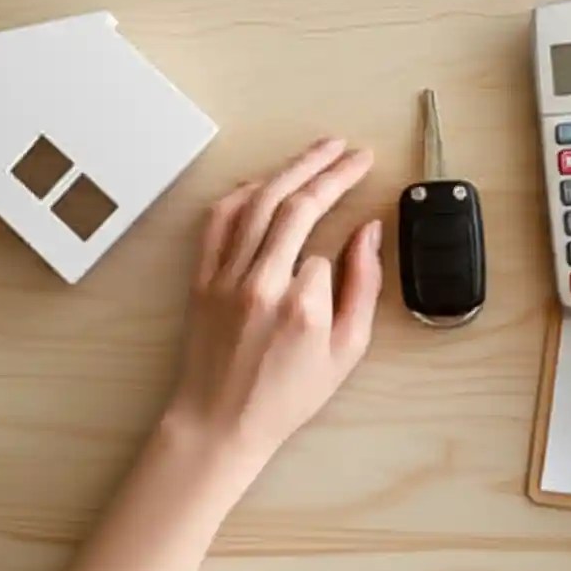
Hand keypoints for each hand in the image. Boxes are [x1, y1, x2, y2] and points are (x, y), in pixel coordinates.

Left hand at [164, 137, 382, 474]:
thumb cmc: (285, 395)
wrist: (219, 421)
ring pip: (259, 203)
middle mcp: (261, 284)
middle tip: (354, 153)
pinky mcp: (202, 277)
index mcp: (303, 307)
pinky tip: (268, 180)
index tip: (359, 236)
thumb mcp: (347, 353)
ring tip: (322, 149)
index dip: (345, 245)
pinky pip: (220, 220)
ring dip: (292, 168)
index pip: (329, 249)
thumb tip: (369, 233)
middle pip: (297, 206)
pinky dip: (244, 192)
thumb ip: (364, 288)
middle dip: (330, 170)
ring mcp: (226, 278)